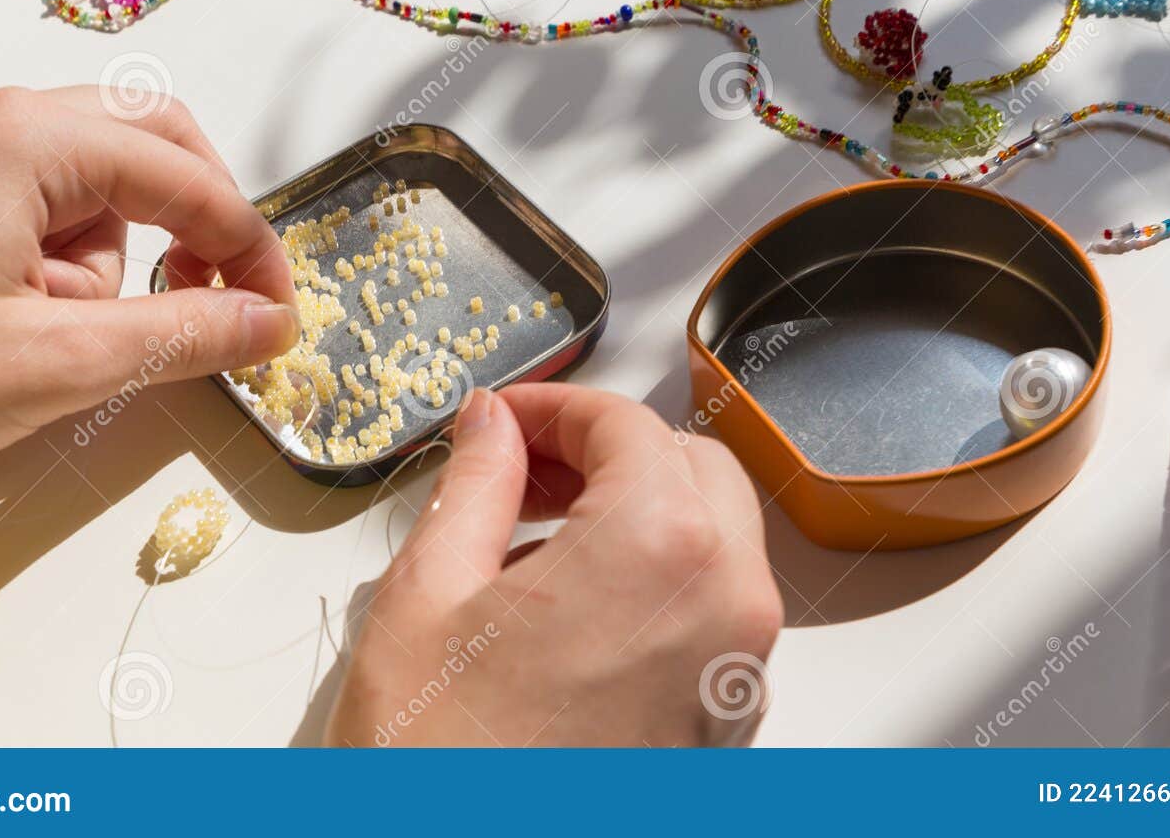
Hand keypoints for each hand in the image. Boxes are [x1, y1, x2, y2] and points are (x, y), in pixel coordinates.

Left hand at [0, 86, 297, 481]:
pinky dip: (72, 254)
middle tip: (217, 298)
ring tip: (74, 332)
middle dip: (199, 220)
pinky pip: (47, 197)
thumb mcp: (53, 364)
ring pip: (102, 173)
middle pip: (154, 139)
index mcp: (30, 141)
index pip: (190, 179)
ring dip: (122, 249)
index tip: (280, 319)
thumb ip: (180, 335)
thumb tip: (272, 322)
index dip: (251, 250)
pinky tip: (32, 317)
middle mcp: (2, 118)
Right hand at [323, 384, 782, 746]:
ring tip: (535, 533)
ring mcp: (738, 667)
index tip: (504, 418)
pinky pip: (713, 602)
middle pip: (690, 466)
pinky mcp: (728, 717)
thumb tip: (493, 422)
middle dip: (606, 450)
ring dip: (636, 506)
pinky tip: (571, 598)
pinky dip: (658, 571)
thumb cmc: (440, 765)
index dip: (557, 405)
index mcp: (660, 550)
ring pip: (712, 532)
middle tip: (521, 465)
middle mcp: (726, 602)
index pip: (628, 425)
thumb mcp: (430, 594)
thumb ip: (476, 481)